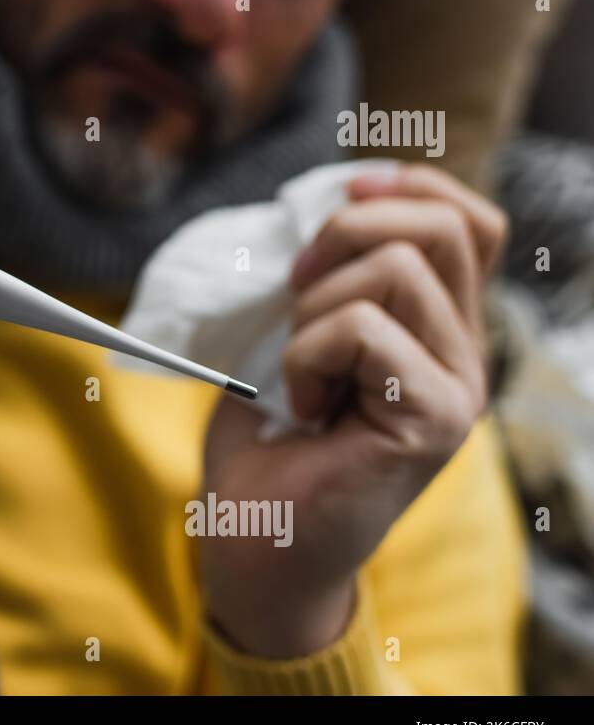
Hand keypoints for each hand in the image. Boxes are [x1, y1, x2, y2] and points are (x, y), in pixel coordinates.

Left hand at [200, 163, 507, 656]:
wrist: (255, 540)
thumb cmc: (268, 444)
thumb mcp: (291, 337)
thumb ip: (325, 279)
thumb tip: (319, 207)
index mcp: (435, 327)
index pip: (468, 223)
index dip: (412, 185)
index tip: (345, 184)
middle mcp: (462, 354)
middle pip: (443, 228)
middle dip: (348, 229)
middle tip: (295, 286)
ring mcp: (458, 388)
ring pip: (396, 270)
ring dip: (313, 310)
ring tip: (298, 374)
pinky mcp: (436, 420)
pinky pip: (364, 331)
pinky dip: (306, 356)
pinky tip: (304, 409)